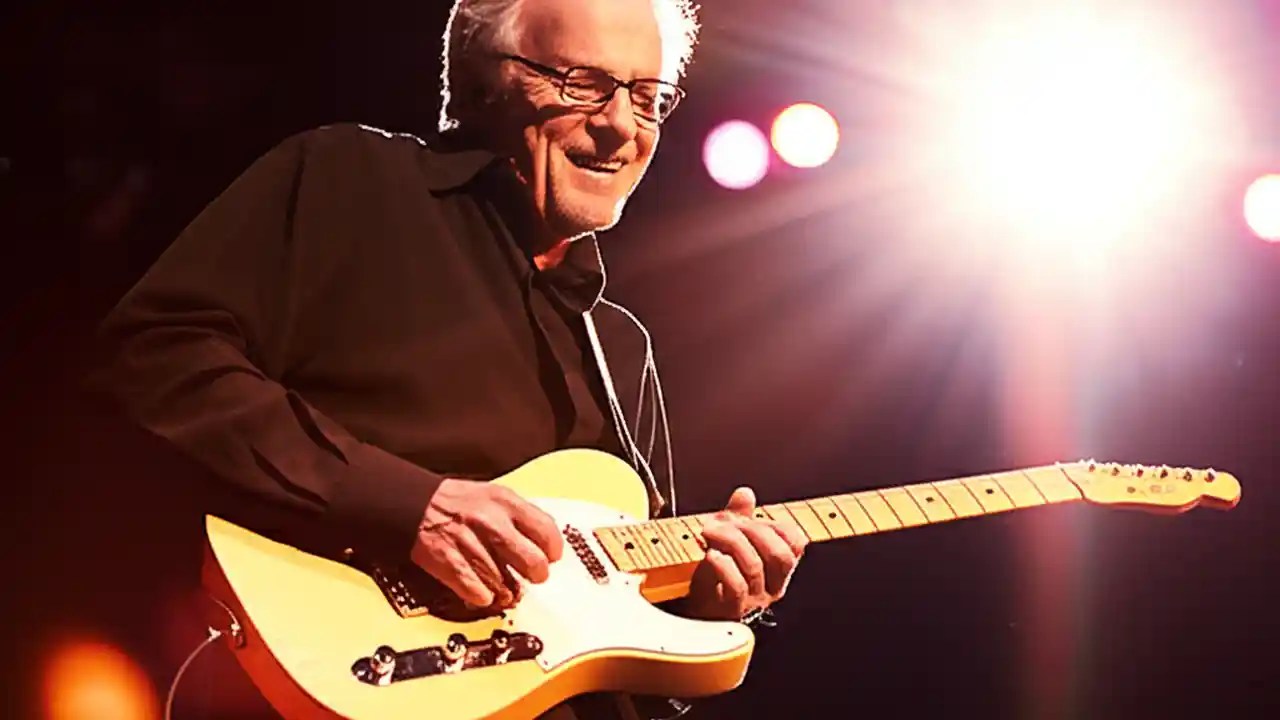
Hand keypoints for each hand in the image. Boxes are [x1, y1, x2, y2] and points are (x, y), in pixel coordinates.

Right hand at [410, 479, 563, 608]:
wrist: (415, 504)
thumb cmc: (458, 502)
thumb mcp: (494, 496)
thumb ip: (520, 516)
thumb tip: (545, 544)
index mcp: (505, 502)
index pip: (547, 531)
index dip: (553, 550)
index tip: (551, 557)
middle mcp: (491, 523)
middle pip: (533, 562)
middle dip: (537, 574)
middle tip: (532, 575)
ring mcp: (471, 546)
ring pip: (507, 584)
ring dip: (508, 590)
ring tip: (505, 585)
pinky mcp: (451, 566)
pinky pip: (480, 594)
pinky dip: (483, 596)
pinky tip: (482, 589)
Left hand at [680, 487, 807, 620]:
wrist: (696, 608)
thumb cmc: (718, 575)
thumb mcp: (731, 541)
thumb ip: (740, 517)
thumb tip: (745, 493)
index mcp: (778, 568)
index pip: (796, 544)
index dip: (776, 525)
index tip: (751, 518)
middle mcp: (773, 586)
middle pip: (780, 555)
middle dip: (753, 531)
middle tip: (727, 522)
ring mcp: (754, 599)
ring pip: (754, 566)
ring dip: (730, 541)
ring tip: (709, 532)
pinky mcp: (733, 608)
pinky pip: (737, 586)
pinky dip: (724, 566)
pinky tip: (711, 555)